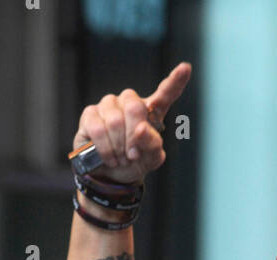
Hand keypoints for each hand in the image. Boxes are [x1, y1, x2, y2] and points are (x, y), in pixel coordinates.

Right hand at [72, 60, 190, 183]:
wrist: (110, 175)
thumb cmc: (133, 162)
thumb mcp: (150, 160)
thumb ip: (153, 146)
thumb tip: (140, 129)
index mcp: (151, 110)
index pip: (165, 93)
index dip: (175, 80)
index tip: (185, 68)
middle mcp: (130, 102)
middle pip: (135, 107)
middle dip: (133, 136)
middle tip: (133, 155)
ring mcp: (109, 105)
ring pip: (115, 120)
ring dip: (119, 147)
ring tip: (121, 159)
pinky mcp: (91, 114)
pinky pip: (98, 128)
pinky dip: (106, 149)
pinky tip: (109, 158)